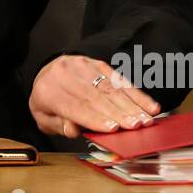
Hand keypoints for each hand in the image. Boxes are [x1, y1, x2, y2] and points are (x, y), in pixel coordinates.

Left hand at [29, 54, 160, 137]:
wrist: (49, 73)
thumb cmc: (50, 101)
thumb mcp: (44, 118)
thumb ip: (58, 125)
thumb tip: (74, 129)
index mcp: (48, 90)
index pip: (74, 106)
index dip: (95, 117)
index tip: (114, 128)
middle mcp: (65, 74)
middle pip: (96, 96)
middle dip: (119, 112)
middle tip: (137, 125)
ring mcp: (82, 66)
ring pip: (110, 87)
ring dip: (131, 104)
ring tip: (146, 118)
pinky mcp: (97, 63)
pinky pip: (118, 79)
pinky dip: (135, 93)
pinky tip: (148, 105)